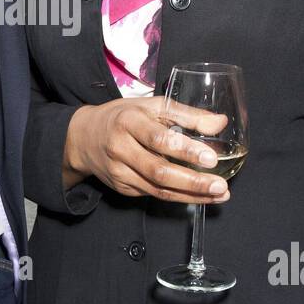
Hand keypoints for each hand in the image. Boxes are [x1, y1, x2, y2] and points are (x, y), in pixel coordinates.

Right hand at [63, 94, 231, 203]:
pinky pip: (153, 194)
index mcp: (129, 122)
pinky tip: (200, 196)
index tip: (211, 158)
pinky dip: (179, 197)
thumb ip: (186, 114)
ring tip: (218, 194)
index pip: (159, 139)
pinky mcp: (122, 187)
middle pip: (159, 171)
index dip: (186, 150)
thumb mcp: (151, 106)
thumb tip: (220, 122)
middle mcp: (121, 149)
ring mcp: (119, 172)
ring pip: (158, 189)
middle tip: (220, 186)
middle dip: (193, 182)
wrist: (83, 138)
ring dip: (191, 195)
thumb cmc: (123, 117)